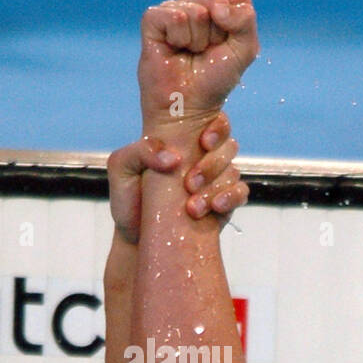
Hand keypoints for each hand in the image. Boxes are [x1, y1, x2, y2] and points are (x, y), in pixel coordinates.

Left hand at [107, 112, 247, 244]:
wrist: (136, 240)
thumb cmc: (129, 200)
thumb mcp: (121, 168)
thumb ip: (140, 151)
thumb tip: (172, 157)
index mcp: (183, 141)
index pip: (213, 123)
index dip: (217, 128)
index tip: (204, 142)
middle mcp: (203, 157)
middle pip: (227, 145)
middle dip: (212, 163)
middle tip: (189, 182)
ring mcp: (215, 181)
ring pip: (232, 171)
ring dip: (214, 186)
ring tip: (192, 207)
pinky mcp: (223, 204)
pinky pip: (241, 194)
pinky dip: (231, 198)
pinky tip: (214, 206)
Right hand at [137, 0, 258, 136]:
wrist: (188, 105)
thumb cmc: (214, 80)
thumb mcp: (244, 49)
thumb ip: (245, 19)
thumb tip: (218, 6)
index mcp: (217, 7)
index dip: (234, 27)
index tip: (223, 47)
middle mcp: (194, 4)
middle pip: (215, 2)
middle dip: (214, 34)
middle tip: (203, 53)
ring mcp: (172, 10)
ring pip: (195, 10)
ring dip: (196, 40)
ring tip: (188, 53)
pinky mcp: (153, 19)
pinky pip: (174, 16)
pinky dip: (178, 37)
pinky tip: (173, 49)